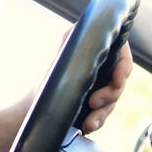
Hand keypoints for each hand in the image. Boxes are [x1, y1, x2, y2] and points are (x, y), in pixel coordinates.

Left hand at [12, 30, 133, 134]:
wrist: (27, 114)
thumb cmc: (42, 84)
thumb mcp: (59, 57)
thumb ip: (72, 40)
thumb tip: (84, 25)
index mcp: (92, 53)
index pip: (121, 54)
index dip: (124, 67)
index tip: (117, 79)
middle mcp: (98, 69)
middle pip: (120, 80)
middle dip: (110, 94)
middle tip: (94, 102)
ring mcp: (97, 89)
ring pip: (113, 100)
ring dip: (102, 113)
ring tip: (89, 121)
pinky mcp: (93, 108)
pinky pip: (104, 115)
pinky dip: (97, 122)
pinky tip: (87, 126)